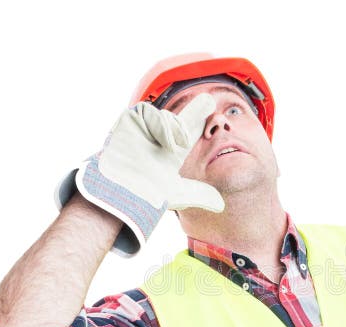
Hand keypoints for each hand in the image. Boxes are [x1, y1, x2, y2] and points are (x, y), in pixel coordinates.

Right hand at [56, 94, 223, 256]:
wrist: (123, 189)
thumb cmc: (146, 194)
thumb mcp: (180, 195)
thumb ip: (201, 195)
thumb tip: (221, 205)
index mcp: (170, 153)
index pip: (188, 131)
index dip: (198, 117)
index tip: (210, 103)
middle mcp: (159, 139)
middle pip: (180, 119)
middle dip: (194, 113)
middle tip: (198, 119)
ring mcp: (144, 129)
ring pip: (168, 117)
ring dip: (173, 130)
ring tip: (170, 148)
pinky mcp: (130, 120)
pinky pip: (149, 111)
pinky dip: (159, 124)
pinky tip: (160, 140)